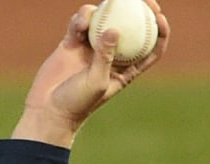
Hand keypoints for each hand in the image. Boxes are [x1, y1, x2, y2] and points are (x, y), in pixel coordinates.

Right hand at [12, 1, 170, 146]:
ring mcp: (92, 47)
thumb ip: (105, 56)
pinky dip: (80, 19)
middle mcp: (112, 56)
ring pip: (103, 20)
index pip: (151, 48)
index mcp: (127, 69)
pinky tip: (78, 22)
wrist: (49, 108)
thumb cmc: (78, 103)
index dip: (160, 31)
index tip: (159, 16)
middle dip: (138, 9)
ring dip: (101, 12)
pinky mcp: (72, 43)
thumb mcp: (97, 81)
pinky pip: (80, 23)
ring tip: (93, 14)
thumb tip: (115, 29)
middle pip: (131, 28)